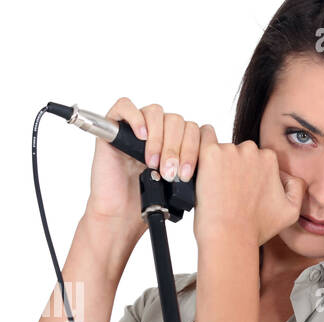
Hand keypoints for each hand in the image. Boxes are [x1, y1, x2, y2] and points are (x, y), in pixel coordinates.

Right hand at [83, 98, 200, 239]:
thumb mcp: (179, 183)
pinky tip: (141, 137)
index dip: (192, 149)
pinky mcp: (114, 125)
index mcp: (177, 142)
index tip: (186, 173)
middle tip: (169, 172)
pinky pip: (125, 105)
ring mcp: (137, 126)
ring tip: (153, 163)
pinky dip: (136, 118)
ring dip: (158, 138)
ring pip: (156, 112)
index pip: (192, 129)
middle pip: (176, 120)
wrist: (122, 213)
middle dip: (175, 148)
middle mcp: (159, 131)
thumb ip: (191, 165)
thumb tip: (209, 158)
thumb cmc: (150, 200)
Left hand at [193, 126, 306, 249]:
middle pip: (239, 151)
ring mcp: (230, 150)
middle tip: (226, 190)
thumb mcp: (291, 212)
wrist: (230, 237)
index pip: (257, 158)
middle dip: (233, 166)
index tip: (242, 189)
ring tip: (214, 188)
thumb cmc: (255, 228)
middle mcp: (252, 151)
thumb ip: (296, 188)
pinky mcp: (210, 154)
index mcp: (270, 160)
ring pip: (221, 148)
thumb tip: (288, 176)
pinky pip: (204, 137)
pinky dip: (201, 147)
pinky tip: (200, 164)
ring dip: (217, 163)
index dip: (249, 174)